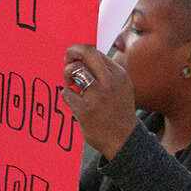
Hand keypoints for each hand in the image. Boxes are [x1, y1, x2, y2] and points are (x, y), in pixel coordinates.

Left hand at [61, 44, 136, 159]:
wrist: (123, 139)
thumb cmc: (118, 110)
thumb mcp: (121, 86)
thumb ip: (105, 71)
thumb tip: (81, 56)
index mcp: (119, 74)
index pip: (95, 51)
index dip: (79, 51)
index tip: (74, 58)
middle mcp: (110, 82)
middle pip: (86, 53)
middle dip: (71, 52)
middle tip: (66, 61)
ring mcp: (98, 96)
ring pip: (73, 71)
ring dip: (67, 75)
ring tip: (70, 84)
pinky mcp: (85, 110)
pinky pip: (66, 93)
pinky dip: (67, 95)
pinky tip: (74, 102)